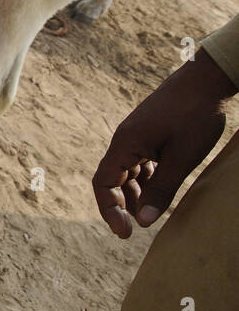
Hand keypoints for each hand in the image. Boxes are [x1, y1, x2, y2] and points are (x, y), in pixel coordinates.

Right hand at [92, 49, 235, 237]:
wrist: (207, 78)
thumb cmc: (195, 115)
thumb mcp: (181, 159)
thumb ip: (161, 190)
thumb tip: (144, 221)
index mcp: (125, 144)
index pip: (102, 184)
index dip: (109, 210)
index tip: (125, 232)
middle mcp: (125, 140)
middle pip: (112, 179)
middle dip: (121, 205)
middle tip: (136, 228)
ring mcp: (137, 135)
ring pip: (127, 171)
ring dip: (135, 193)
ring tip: (150, 212)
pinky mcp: (150, 132)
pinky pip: (140, 161)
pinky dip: (146, 179)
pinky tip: (160, 188)